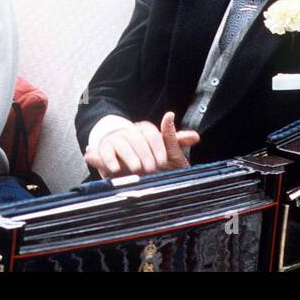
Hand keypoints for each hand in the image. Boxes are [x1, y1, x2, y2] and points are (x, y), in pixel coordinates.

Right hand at [83, 112, 199, 177]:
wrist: (119, 158)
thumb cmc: (146, 153)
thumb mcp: (165, 149)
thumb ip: (177, 142)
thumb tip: (196, 136)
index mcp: (144, 130)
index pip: (151, 133)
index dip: (157, 147)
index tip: (163, 161)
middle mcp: (129, 132)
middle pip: (136, 137)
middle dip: (144, 153)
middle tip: (150, 169)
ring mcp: (115, 140)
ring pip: (121, 143)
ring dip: (129, 156)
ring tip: (137, 168)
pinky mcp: (102, 151)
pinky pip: (104, 152)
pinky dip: (108, 159)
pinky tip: (115, 169)